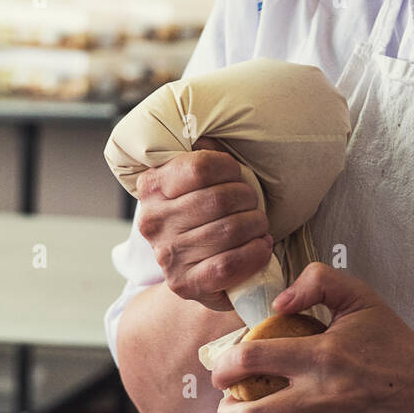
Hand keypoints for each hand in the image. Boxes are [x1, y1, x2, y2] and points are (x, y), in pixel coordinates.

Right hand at [136, 138, 273, 310]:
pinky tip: (262, 247)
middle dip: (248, 201)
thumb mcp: (197, 179)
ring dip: (256, 226)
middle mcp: (152, 222)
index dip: (229, 169)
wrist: (199, 273)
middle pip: (218, 199)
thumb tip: (211, 127)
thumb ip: (202, 152)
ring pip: (228, 230)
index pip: (199, 167)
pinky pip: (228, 264)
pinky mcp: (185, 285)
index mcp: (151, 187)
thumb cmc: (205, 217)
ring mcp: (167, 257)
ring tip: (260, 226)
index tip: (238, 178)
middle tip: (254, 206)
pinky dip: (254, 253)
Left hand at [211, 263, 413, 412]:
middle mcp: (321, 396)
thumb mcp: (361, 298)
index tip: (222, 369)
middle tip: (224, 402)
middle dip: (225, 411)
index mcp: (321, 356)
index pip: (251, 360)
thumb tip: (277, 303)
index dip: (224, 365)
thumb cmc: (393, 344)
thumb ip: (318, 282)